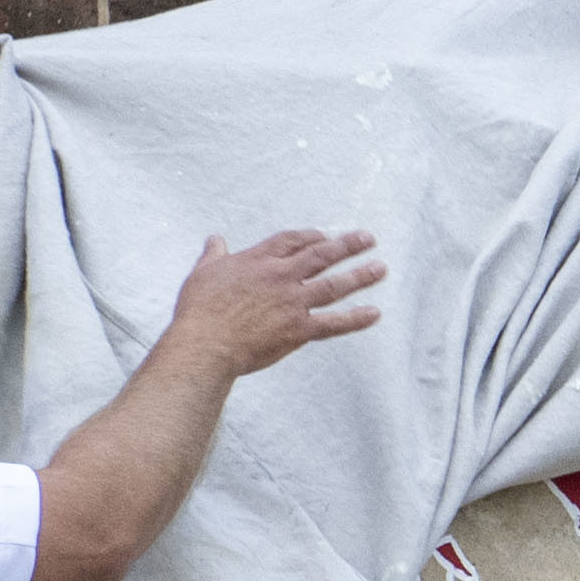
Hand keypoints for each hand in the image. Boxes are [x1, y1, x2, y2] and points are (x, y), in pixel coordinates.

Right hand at [161, 229, 383, 379]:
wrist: (206, 344)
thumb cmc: (199, 311)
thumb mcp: (202, 273)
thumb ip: (214, 255)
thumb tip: (215, 239)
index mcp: (258, 260)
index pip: (292, 241)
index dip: (311, 237)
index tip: (324, 236)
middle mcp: (281, 277)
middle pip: (321, 255)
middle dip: (346, 245)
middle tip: (368, 238)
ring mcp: (292, 303)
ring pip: (333, 285)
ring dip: (359, 276)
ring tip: (380, 269)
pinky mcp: (298, 330)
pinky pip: (333, 323)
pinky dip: (355, 319)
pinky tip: (374, 314)